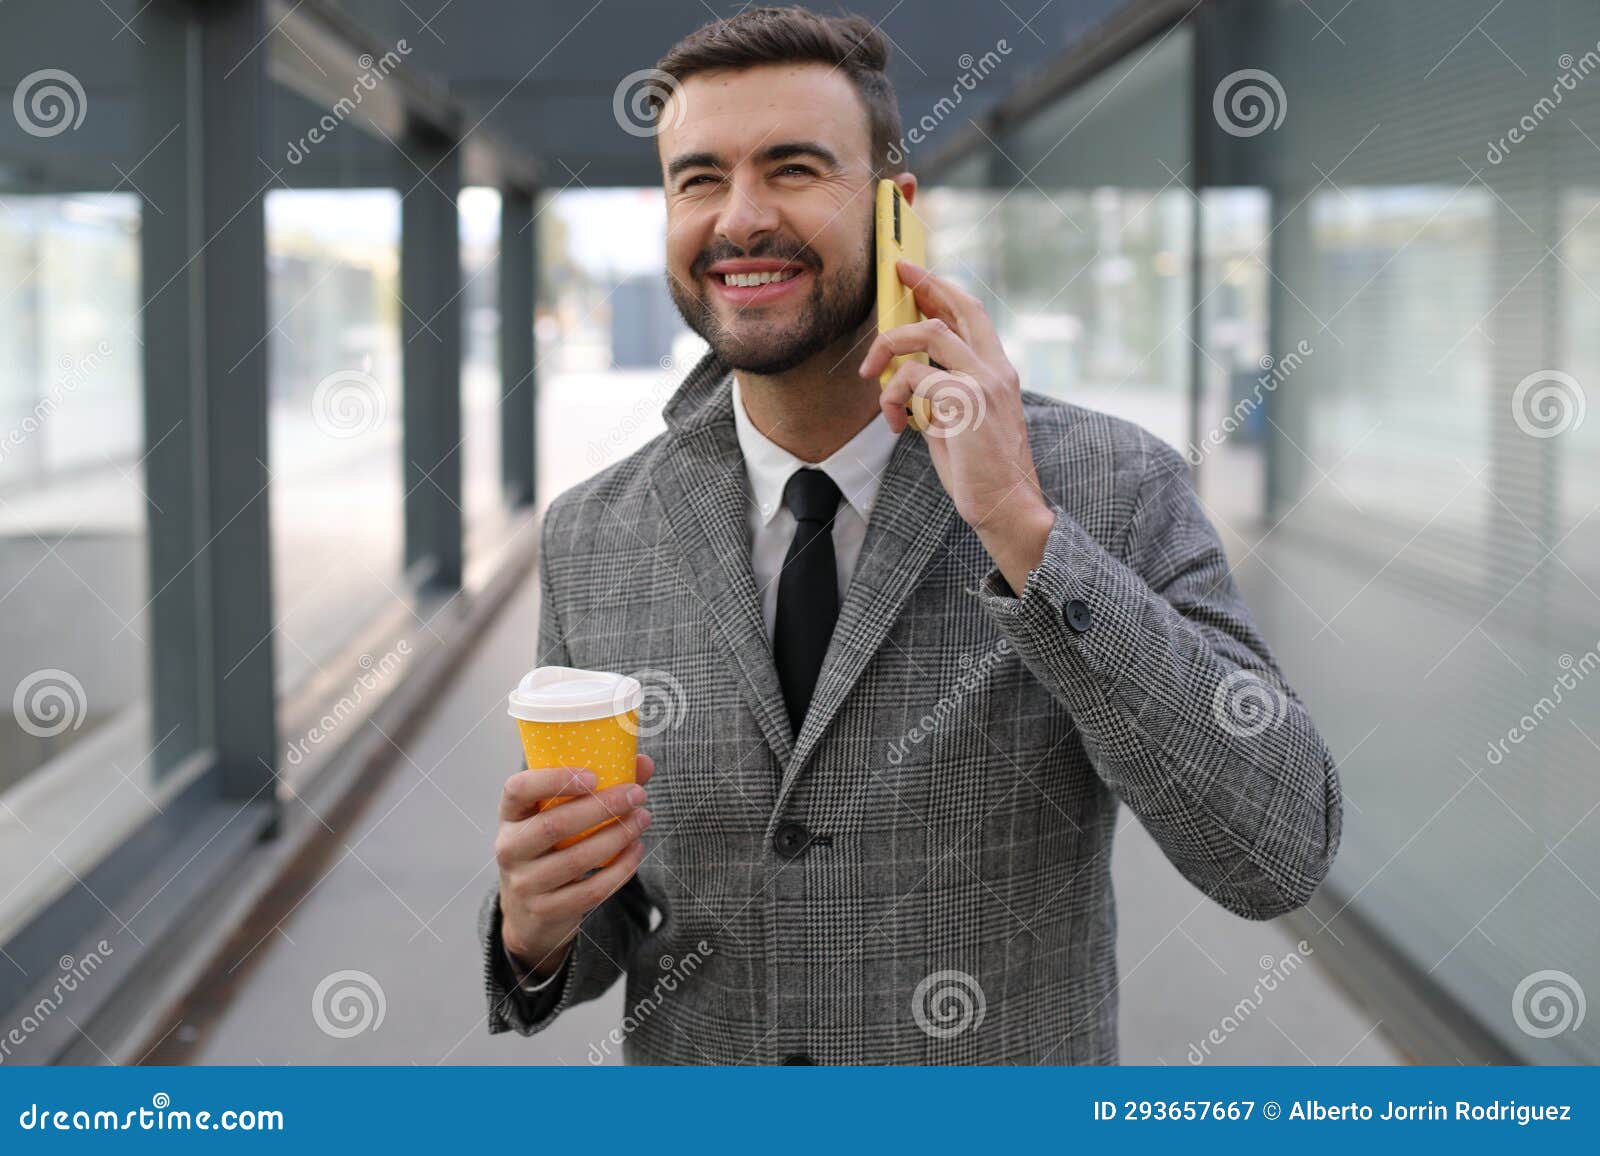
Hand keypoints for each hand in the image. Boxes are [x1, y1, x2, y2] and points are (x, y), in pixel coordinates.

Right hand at [496, 753, 654, 979]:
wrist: (529, 911)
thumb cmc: (552, 847)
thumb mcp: (559, 816)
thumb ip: (598, 787)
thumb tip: (643, 763)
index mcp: (511, 815)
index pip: (517, 789)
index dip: (553, 779)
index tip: (593, 774)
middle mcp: (510, 848)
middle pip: (554, 825)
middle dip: (602, 807)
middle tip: (637, 795)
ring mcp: (524, 883)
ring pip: (575, 860)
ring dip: (616, 837)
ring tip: (642, 819)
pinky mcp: (545, 910)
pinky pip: (589, 891)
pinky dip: (619, 870)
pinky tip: (636, 851)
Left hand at [858, 260, 1055, 591]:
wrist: (1007, 509)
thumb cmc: (979, 473)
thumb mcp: (957, 424)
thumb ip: (940, 394)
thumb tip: (907, 376)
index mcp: (998, 374)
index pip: (972, 316)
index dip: (943, 290)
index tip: (916, 275)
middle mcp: (996, 371)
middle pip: (959, 306)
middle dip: (925, 283)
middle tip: (897, 272)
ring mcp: (985, 382)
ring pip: (929, 334)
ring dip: (890, 348)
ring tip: (872, 377)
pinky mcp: (967, 400)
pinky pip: (914, 378)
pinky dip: (893, 397)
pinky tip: (895, 423)